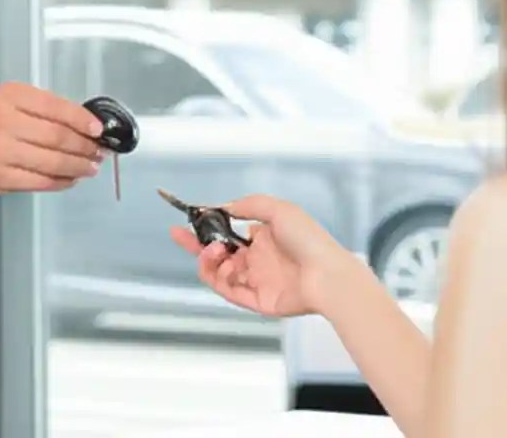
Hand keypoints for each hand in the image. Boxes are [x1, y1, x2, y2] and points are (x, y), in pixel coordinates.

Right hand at [0, 81, 104, 201]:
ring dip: (78, 166)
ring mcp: (1, 152)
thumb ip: (46, 110)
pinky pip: (42, 181)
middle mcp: (3, 122)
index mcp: (9, 97)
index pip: (55, 107)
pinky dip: (62, 181)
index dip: (81, 120)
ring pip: (53, 161)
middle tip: (98, 151)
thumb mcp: (12, 103)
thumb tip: (88, 126)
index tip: (98, 129)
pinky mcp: (1, 177)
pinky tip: (71, 178)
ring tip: (90, 167)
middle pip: (57, 136)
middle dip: (84, 146)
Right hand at [169, 194, 357, 316]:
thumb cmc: (310, 241)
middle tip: (178, 235)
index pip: (227, 234)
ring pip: (219, 274)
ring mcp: (256, 281)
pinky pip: (230, 292)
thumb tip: (224, 207)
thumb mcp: (280, 210)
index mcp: (262, 239)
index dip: (208, 228)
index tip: (191, 219)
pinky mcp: (257, 301)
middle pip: (217, 256)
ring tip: (213, 252)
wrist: (328, 275)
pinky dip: (220, 280)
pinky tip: (225, 267)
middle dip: (195, 246)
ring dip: (208, 262)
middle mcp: (257, 260)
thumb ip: (249, 205)